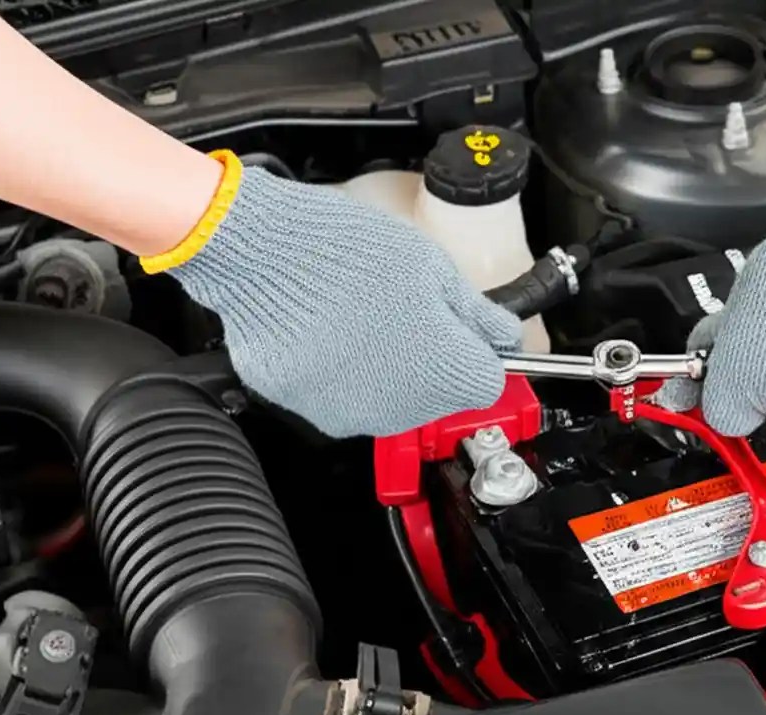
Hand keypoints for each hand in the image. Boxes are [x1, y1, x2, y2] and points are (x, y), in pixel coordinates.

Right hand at [166, 166, 520, 437]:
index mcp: (442, 371)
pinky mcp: (307, 410)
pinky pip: (341, 398)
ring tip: (361, 318)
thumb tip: (505, 338)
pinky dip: (341, 374)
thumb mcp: (432, 265)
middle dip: (431, 361)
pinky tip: (328, 333)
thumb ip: (478, 313)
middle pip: (438, 397)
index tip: (462, 333)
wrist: (259, 249)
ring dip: (386, 370)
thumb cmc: (345, 250)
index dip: (476, 353)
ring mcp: (350, 414)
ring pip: (390, 401)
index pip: (485, 384)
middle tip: (402, 312)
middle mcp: (399, 407)